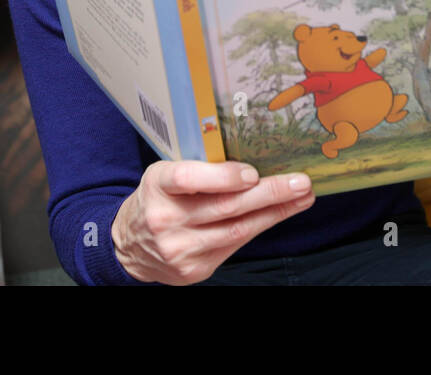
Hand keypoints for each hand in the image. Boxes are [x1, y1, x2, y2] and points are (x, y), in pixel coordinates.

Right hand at [111, 161, 314, 284]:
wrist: (129, 246)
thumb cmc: (159, 199)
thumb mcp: (166, 174)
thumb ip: (200, 169)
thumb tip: (254, 159)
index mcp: (157, 185)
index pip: (187, 178)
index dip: (222, 177)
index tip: (252, 173)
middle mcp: (165, 219)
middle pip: (224, 207)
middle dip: (269, 193)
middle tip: (300, 182)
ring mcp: (180, 249)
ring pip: (236, 230)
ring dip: (274, 212)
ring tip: (302, 197)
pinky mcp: (193, 270)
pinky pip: (233, 246)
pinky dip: (258, 228)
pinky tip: (277, 215)